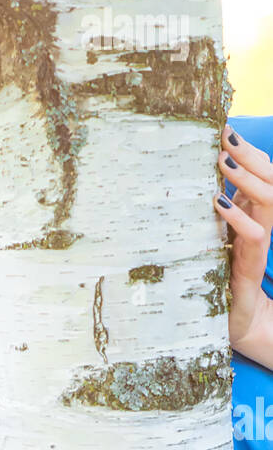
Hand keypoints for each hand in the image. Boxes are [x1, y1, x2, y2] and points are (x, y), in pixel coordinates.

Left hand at [214, 125, 272, 361]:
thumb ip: (206, 216)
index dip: (246, 150)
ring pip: (268, 201)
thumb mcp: (209, 241)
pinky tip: (219, 204)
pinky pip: (255, 236)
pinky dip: (238, 218)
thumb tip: (185, 187)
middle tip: (224, 134)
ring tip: (222, 160)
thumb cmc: (218, 280)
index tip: (224, 126)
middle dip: (249, 154)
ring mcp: (258, 245)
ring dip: (245, 178)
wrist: (234, 323)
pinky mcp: (251, 267)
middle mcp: (260, 225)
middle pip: (268, 179)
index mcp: (251, 215)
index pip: (258, 174)